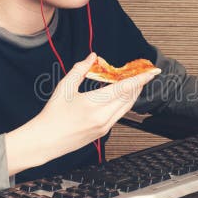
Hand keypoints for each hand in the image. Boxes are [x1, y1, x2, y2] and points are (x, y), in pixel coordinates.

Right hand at [5, 53, 156, 173]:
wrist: (45, 141)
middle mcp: (103, 118)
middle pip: (130, 98)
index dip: (141, 79)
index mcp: (94, 104)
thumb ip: (80, 69)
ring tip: (134, 82)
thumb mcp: (65, 87)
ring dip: (132, 94)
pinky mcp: (103, 133)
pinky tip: (119, 96)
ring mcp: (105, 127)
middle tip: (143, 73)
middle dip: (139, 85)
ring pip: (127, 107)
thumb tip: (92, 57)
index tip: (152, 72)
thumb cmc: (52, 115)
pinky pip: (119, 115)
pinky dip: (123, 103)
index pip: (124, 88)